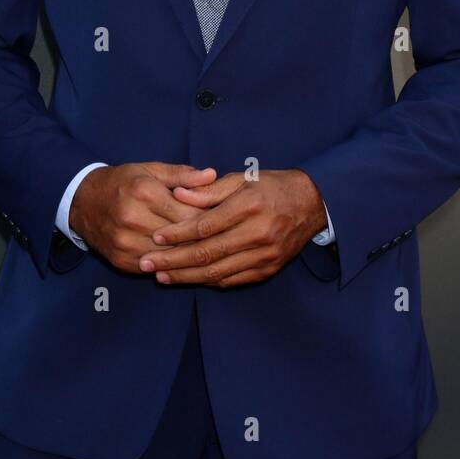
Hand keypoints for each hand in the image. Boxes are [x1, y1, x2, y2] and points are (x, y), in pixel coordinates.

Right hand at [68, 162, 215, 273]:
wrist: (82, 201)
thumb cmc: (122, 182)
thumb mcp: (150, 170)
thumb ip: (182, 175)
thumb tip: (211, 175)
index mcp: (145, 192)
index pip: (190, 214)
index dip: (212, 220)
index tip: (226, 221)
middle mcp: (134, 219)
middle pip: (182, 238)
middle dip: (205, 240)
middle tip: (224, 240)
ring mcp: (126, 243)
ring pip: (170, 257)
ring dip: (189, 257)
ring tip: (208, 255)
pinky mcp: (121, 261)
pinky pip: (154, 269)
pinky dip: (170, 267)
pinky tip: (185, 264)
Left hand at [138, 168, 326, 286]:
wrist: (312, 204)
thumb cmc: (272, 186)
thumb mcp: (242, 178)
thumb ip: (209, 190)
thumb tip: (177, 194)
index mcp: (249, 205)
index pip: (205, 225)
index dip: (178, 234)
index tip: (156, 237)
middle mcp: (258, 233)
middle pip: (208, 253)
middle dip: (173, 260)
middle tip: (147, 263)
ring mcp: (265, 255)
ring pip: (217, 271)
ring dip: (186, 276)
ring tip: (161, 275)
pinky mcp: (268, 268)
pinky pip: (232, 279)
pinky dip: (208, 280)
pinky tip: (189, 278)